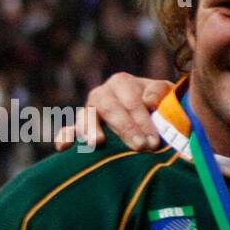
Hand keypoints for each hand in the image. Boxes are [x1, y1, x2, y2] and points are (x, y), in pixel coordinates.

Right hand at [54, 72, 172, 150]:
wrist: (154, 114)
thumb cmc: (161, 105)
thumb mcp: (166, 94)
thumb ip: (159, 92)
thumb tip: (148, 102)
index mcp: (121, 83)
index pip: (130, 101)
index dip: (142, 121)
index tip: (154, 141)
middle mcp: (102, 94)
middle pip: (109, 109)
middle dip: (125, 128)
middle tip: (140, 147)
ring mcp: (90, 110)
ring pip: (87, 117)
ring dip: (92, 130)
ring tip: (97, 143)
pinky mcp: (82, 127)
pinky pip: (69, 130)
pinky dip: (65, 137)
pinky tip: (63, 147)